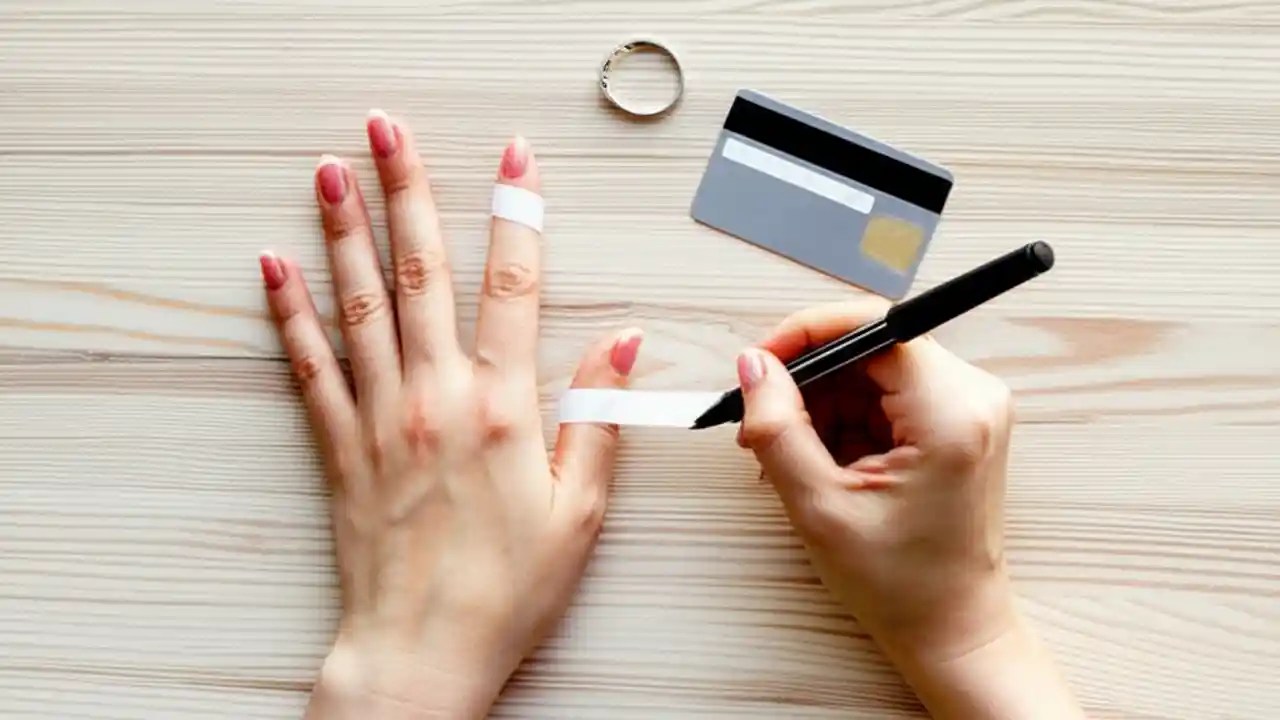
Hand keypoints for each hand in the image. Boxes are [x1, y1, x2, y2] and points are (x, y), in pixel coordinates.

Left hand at [260, 113, 642, 718]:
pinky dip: (290, 313)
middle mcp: (436, 398)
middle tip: (389, 132)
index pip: (515, 288)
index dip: (518, 215)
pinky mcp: (339, 448)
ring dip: (345, 232)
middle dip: (408, 191)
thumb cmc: (505, 591)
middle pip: (423, 273)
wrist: (421, 652)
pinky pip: (309, 366)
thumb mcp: (580, 511)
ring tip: (330, 173)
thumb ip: (598, 420)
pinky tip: (276, 268)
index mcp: (504, 409)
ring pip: (361, 304)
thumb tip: (621, 351)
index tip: (516, 162)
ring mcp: (380, 418)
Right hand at [737, 299, 1081, 718]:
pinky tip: (820, 461)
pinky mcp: (959, 422)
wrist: (953, 631)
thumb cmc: (901, 585)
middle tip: (760, 422)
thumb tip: (753, 366)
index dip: (806, 333)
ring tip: (787, 456)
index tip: (761, 360)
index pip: (873, 327)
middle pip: (870, 347)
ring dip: (822, 402)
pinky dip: (845, 419)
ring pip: (872, 370)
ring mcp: (970, 408)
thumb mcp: (820, 507)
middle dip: (808, 378)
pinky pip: (887, 394)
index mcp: (951, 415)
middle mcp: (973, 398)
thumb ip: (778, 428)